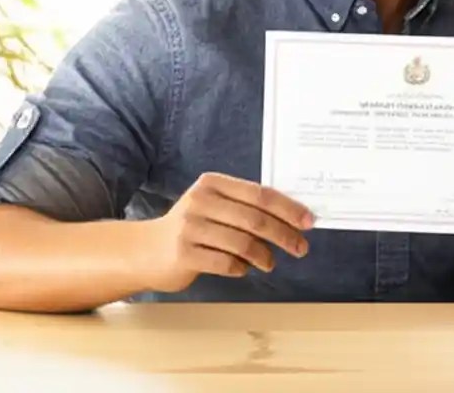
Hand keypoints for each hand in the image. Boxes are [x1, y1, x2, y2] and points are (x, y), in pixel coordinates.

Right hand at [140, 172, 313, 292]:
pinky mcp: (184, 254)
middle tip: (301, 248)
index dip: (288, 208)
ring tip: (269, 263)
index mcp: (212, 184)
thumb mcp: (214, 206)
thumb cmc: (192, 228)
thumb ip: (245, 207)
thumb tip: (293, 217)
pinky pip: (226, 263)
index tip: (308, 221)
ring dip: (264, 256)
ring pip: (243, 242)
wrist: (145, 251)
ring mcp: (190, 228)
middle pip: (255, 218)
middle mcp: (200, 202)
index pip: (259, 194)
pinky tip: (242, 269)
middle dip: (284, 235)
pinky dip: (241, 268)